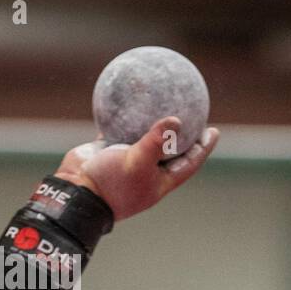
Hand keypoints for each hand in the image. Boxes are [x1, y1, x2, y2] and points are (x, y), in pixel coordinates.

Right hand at [53, 116, 219, 221]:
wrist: (77, 192)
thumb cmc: (113, 184)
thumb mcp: (138, 162)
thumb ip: (157, 141)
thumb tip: (177, 119)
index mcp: (161, 180)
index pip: (190, 162)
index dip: (203, 147)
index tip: (213, 130)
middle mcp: (147, 171)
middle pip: (171, 150)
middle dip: (182, 134)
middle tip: (192, 112)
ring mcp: (128, 161)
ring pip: (145, 138)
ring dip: (152, 123)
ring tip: (160, 101)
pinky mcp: (109, 151)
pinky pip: (118, 129)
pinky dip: (121, 117)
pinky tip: (124, 97)